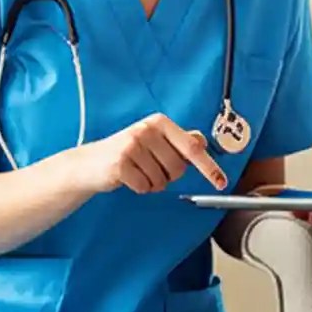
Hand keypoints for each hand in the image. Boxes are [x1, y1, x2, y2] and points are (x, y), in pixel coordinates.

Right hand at [62, 113, 226, 194]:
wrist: (90, 163)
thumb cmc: (127, 152)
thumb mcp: (154, 140)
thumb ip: (178, 141)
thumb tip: (202, 140)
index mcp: (159, 123)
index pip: (192, 147)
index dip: (208, 167)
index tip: (220, 181)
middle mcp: (147, 130)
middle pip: (178, 168)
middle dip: (169, 176)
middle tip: (153, 170)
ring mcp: (132, 146)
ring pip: (162, 180)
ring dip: (153, 183)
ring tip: (139, 173)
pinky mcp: (120, 164)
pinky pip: (145, 186)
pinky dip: (141, 188)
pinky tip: (129, 179)